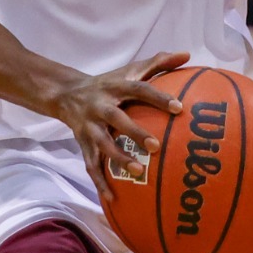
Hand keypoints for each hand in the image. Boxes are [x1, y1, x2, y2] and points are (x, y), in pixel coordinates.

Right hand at [50, 51, 187, 205]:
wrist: (65, 93)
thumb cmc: (108, 83)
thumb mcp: (128, 70)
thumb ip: (158, 63)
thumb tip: (187, 54)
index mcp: (115, 87)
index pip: (138, 89)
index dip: (157, 98)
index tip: (178, 108)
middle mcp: (100, 106)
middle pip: (116, 119)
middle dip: (134, 133)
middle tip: (156, 146)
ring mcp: (89, 126)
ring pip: (102, 145)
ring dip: (119, 159)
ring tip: (139, 172)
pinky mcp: (82, 143)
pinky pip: (91, 165)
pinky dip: (100, 182)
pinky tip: (113, 198)